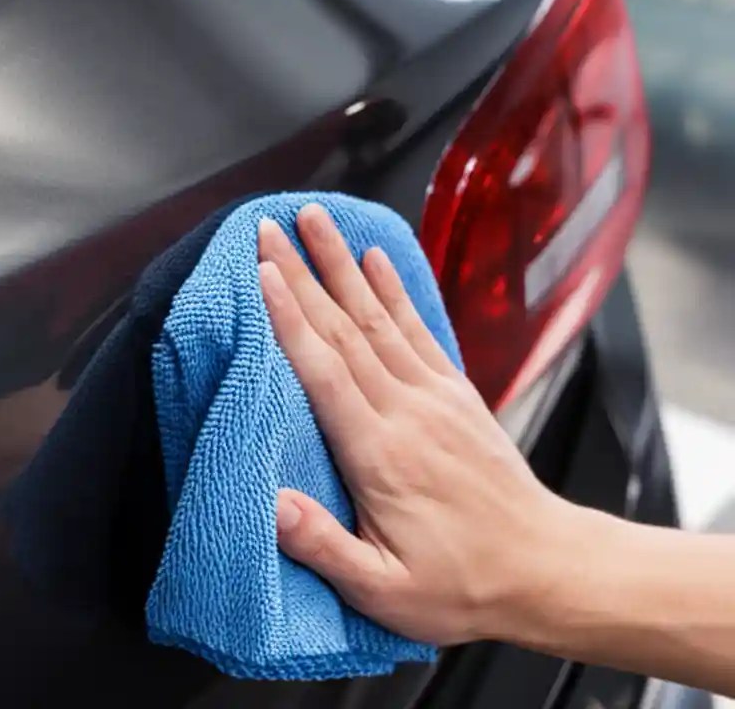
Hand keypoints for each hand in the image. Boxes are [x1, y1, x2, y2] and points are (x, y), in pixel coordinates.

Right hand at [257, 204, 581, 645]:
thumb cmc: (461, 584)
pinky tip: (376, 259)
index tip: (263, 273)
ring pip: (379, 316)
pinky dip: (396, 289)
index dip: (290, 317)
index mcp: (380, 453)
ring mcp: (436, 398)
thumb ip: (323, 547)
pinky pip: (419, 329)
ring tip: (316, 220)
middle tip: (270, 228)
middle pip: (345, 327)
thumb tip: (272, 507)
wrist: (546, 570)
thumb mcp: (383, 589)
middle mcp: (408, 412)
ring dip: (343, 264)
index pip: (325, 369)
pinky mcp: (456, 396)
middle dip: (303, 272)